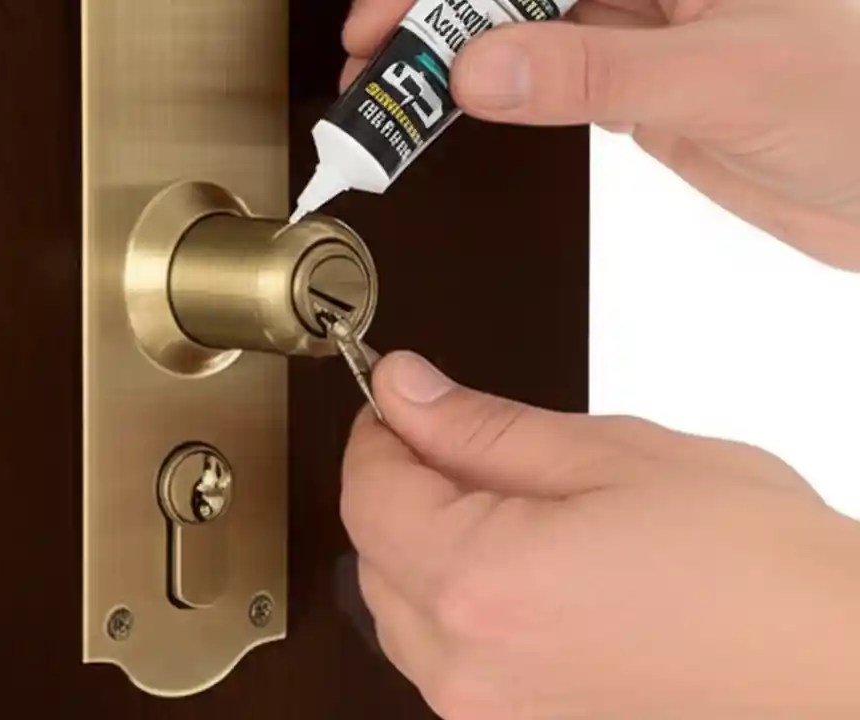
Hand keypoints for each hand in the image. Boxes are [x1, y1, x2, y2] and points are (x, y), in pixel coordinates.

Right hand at [341, 0, 859, 270]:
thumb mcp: (727, 76)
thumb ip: (596, 70)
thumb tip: (483, 69)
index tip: (391, 19)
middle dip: (436, 11)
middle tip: (373, 61)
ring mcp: (644, 27)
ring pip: (525, 23)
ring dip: (455, 56)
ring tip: (397, 93)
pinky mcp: (639, 82)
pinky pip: (546, 75)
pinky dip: (494, 95)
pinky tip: (459, 109)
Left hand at [342, 351, 859, 718]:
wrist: (839, 664)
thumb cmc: (754, 565)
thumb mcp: (610, 456)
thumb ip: (480, 428)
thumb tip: (406, 391)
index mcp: (478, 585)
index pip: (367, 496)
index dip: (377, 436)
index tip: (399, 406)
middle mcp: (468, 667)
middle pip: (374, 557)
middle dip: (403, 490)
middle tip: (463, 446)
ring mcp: (492, 715)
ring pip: (404, 615)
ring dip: (428, 552)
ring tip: (515, 511)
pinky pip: (450, 662)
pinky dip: (464, 608)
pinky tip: (531, 573)